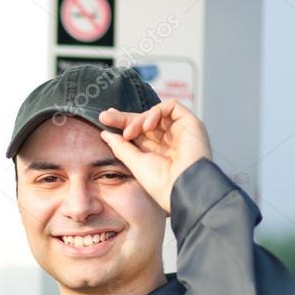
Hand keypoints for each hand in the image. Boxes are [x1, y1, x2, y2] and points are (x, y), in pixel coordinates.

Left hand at [98, 99, 211, 213]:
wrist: (183, 187)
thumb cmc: (160, 182)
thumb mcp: (134, 162)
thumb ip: (121, 147)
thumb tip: (105, 133)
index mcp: (155, 150)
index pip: (137, 131)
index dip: (122, 123)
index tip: (104, 119)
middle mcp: (167, 139)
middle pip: (144, 120)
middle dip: (124, 117)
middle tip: (106, 116)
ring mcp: (179, 130)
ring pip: (155, 113)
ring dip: (138, 119)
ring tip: (129, 133)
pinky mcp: (190, 123)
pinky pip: (172, 106)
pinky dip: (156, 112)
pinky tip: (146, 126)